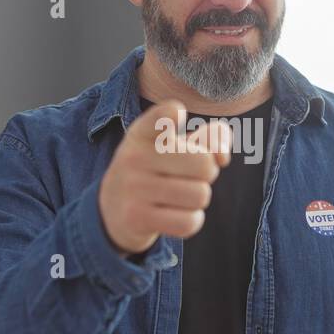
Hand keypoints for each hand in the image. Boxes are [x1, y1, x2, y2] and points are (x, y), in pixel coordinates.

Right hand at [98, 99, 232, 254]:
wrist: (112, 208)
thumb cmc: (157, 170)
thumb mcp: (175, 147)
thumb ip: (210, 139)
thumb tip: (221, 156)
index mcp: (143, 133)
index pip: (160, 117)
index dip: (172, 114)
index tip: (176, 112)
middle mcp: (134, 157)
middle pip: (205, 164)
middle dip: (206, 174)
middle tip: (187, 177)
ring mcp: (134, 188)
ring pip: (200, 195)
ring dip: (197, 200)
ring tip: (178, 196)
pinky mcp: (136, 218)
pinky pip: (189, 222)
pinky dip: (191, 220)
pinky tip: (175, 214)